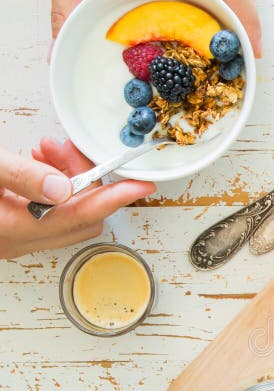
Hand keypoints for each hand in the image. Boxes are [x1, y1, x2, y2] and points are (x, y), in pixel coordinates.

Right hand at [0, 138, 154, 259]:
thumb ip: (21, 176)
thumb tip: (63, 186)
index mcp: (15, 228)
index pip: (81, 214)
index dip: (116, 198)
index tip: (142, 186)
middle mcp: (20, 241)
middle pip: (81, 214)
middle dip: (87, 178)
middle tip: (73, 150)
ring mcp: (17, 239)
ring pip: (67, 213)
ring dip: (68, 180)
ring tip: (50, 152)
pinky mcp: (13, 231)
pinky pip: (50, 213)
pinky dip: (53, 188)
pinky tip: (40, 165)